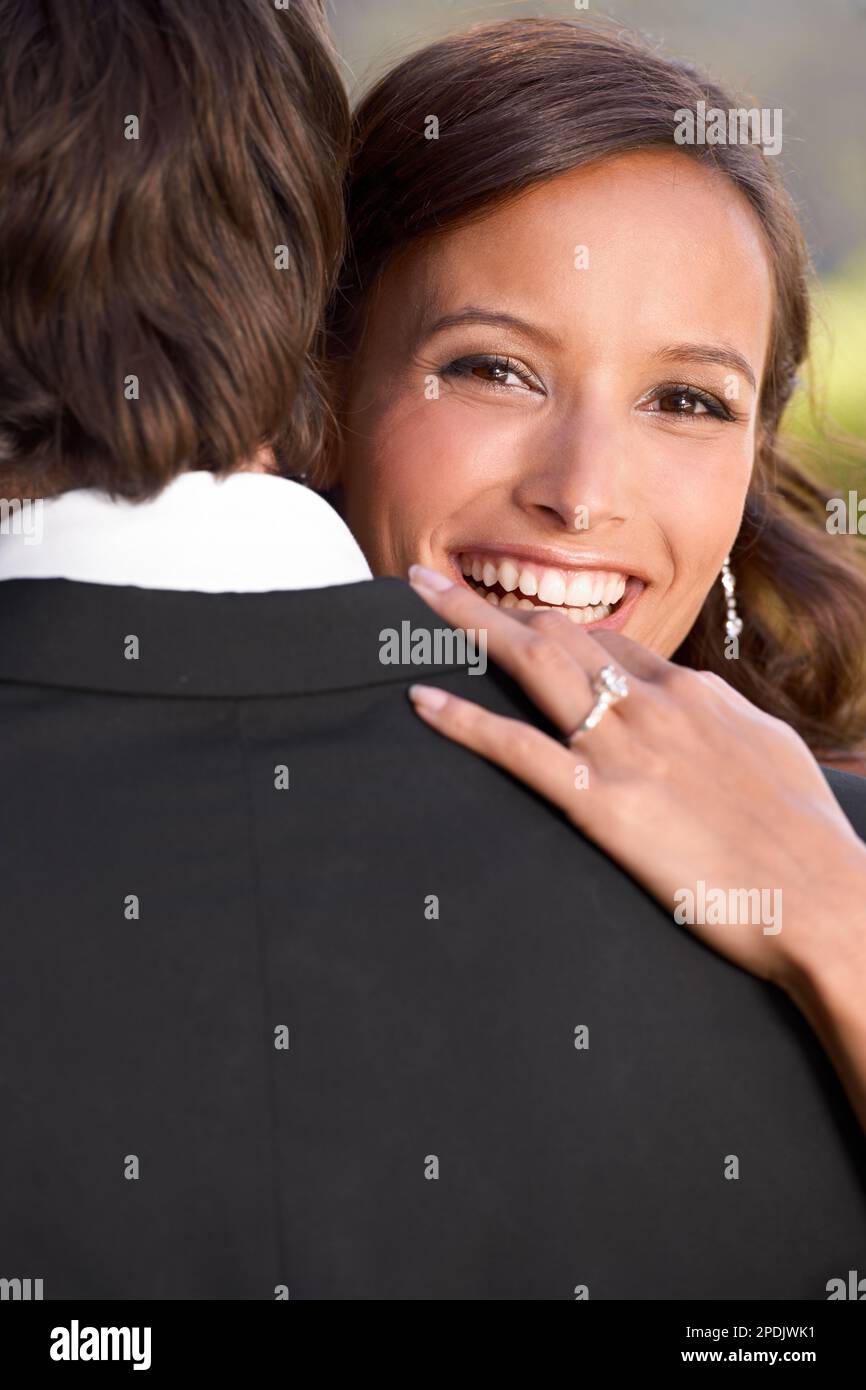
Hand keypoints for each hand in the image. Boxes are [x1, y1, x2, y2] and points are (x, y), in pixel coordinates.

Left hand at [405, 565, 865, 999]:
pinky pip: (519, 749)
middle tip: (436, 584)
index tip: (518, 626)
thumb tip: (702, 702)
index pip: (610, 644)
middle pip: (558, 633)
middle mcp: (653, 704)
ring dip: (467, 624)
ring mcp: (624, 748)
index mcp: (694, 693)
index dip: (555, 631)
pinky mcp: (603, 801)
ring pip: (531, 666)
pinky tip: (422, 700)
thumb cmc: (806, 837)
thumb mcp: (769, 753)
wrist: (825, 896)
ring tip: (416, 595)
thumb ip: (724, 721)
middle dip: (494, 604)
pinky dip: (465, 722)